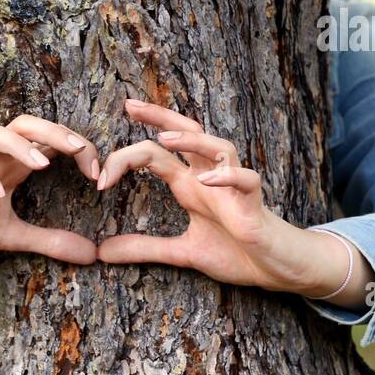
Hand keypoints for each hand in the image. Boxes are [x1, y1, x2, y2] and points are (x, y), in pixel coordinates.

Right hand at [0, 115, 100, 268]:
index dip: (76, 150)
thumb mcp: (11, 236)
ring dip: (17, 143)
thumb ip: (49, 240)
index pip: (48, 141)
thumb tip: (91, 255)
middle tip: (81, 150)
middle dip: (54, 132)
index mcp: (10, 166)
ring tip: (41, 164)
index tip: (98, 175)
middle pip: (24, 124)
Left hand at [96, 98, 374, 308]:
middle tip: (129, 105)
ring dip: (192, 139)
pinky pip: (246, 180)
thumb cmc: (236, 253)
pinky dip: (228, 177)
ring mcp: (233, 188)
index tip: (97, 175)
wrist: (276, 269)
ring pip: (218, 146)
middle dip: (160, 116)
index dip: (126, 157)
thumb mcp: (181, 253)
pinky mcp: (254, 205)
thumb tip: (101, 252)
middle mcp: (210, 178)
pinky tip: (208, 180)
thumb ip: (143, 248)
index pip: (157, 154)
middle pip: (187, 133)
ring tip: (164, 137)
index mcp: (190, 185)